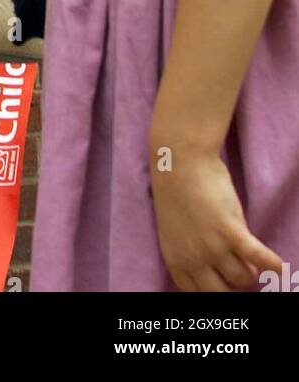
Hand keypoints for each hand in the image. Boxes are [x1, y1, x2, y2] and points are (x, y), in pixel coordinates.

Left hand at [150, 145, 282, 290]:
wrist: (180, 160)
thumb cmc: (177, 190)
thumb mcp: (174, 230)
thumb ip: (190, 251)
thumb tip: (213, 267)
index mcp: (175, 260)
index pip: (197, 294)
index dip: (215, 292)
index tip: (226, 288)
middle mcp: (193, 259)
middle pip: (222, 292)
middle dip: (234, 287)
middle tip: (241, 275)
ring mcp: (213, 246)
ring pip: (243, 276)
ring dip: (250, 270)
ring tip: (251, 259)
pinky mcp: (231, 230)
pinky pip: (258, 257)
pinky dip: (272, 264)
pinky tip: (280, 268)